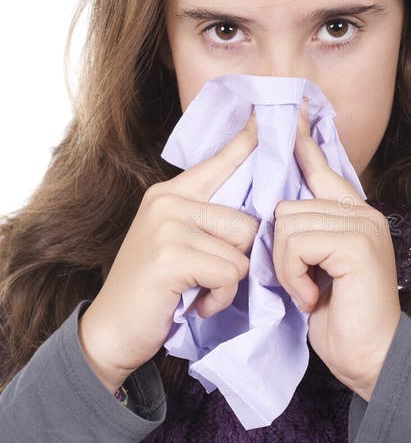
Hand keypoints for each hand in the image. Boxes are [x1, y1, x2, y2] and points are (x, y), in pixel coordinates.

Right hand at [78, 108, 260, 392]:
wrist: (112, 331)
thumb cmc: (155, 291)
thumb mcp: (178, 245)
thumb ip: (208, 222)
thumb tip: (257, 215)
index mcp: (172, 193)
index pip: (221, 160)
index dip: (248, 139)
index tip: (266, 111)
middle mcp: (169, 201)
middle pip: (247, 222)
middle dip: (237, 260)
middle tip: (205, 278)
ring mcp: (168, 225)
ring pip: (241, 251)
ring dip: (228, 283)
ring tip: (197, 290)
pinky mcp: (171, 255)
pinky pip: (230, 273)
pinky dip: (219, 298)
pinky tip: (193, 302)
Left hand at [273, 99, 400, 400]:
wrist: (372, 358)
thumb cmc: (341, 319)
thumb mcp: (316, 270)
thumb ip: (306, 235)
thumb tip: (276, 210)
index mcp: (352, 214)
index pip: (321, 167)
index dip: (302, 143)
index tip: (289, 113)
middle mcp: (361, 212)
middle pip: (287, 205)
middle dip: (281, 251)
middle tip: (302, 284)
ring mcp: (362, 224)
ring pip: (287, 224)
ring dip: (286, 268)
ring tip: (310, 292)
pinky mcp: (356, 242)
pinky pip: (296, 242)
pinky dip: (294, 276)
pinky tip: (313, 297)